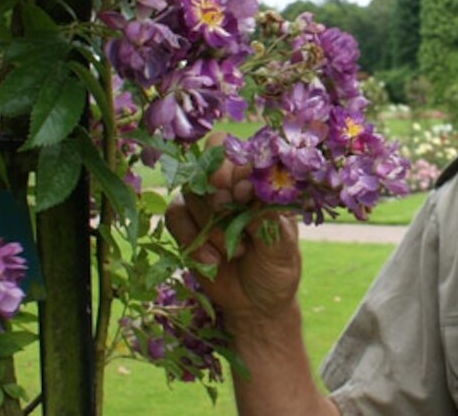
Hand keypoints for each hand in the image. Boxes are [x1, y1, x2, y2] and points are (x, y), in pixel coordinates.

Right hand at [165, 133, 301, 330]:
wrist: (256, 303)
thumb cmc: (277, 269)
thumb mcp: (282, 247)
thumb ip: (268, 219)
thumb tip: (249, 191)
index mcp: (262, 183)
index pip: (242, 154)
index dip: (237, 168)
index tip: (242, 193)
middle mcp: (233, 187)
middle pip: (209, 164)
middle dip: (216, 190)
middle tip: (228, 212)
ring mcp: (207, 204)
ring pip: (190, 191)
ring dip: (209, 223)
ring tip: (235, 252)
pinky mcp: (187, 224)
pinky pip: (174, 216)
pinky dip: (190, 239)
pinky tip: (212, 261)